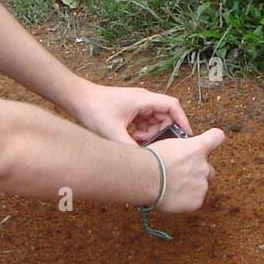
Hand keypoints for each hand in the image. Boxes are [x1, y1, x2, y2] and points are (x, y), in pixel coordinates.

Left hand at [70, 82, 190, 144]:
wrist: (77, 99)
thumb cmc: (94, 110)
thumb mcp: (113, 134)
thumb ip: (132, 149)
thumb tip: (146, 164)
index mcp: (144, 100)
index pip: (173, 106)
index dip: (183, 121)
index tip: (186, 137)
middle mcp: (143, 100)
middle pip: (166, 116)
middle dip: (162, 132)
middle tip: (152, 145)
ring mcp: (137, 104)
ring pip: (155, 121)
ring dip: (151, 134)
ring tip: (137, 141)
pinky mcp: (131, 110)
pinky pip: (145, 122)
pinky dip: (142, 132)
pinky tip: (131, 139)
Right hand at [151, 129, 225, 212]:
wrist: (146, 178)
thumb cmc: (151, 160)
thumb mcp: (166, 145)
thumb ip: (179, 149)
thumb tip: (176, 153)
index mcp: (197, 148)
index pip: (217, 137)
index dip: (214, 139)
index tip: (210, 141)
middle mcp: (203, 166)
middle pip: (209, 169)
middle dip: (198, 172)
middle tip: (182, 174)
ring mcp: (202, 185)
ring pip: (201, 186)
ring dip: (191, 187)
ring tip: (173, 187)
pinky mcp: (197, 201)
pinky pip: (195, 201)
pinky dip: (186, 201)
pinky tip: (174, 197)